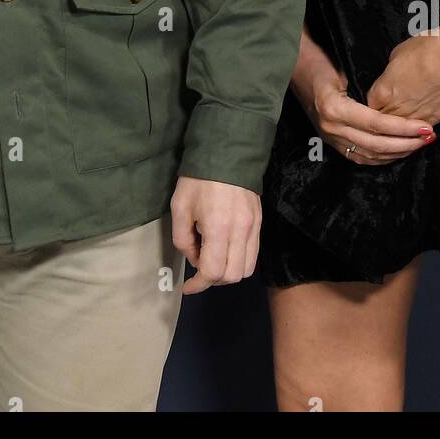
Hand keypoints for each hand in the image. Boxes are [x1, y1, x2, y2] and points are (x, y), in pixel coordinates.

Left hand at [170, 176, 260, 294]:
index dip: (198, 284)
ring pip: (247, 269)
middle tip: (200, 268)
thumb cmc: (198, 180)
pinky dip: (240, 260)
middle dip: (214, 279)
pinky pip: (254, 254)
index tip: (187, 286)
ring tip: (214, 259)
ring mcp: (254, 228)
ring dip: (229, 272)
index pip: (213, 272)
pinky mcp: (260, 222)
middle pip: (233, 276)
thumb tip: (194, 259)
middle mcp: (241, 232)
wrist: (226, 152)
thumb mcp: (180, 207)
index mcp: (218, 228)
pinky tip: (226, 249)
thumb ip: (183, 239)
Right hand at [297, 68, 434, 165]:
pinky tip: (399, 151)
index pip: (376, 124)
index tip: (425, 126)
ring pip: (369, 155)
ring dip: (397, 152)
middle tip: (428, 136)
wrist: (294, 67)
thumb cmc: (321, 61)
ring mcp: (329, 138)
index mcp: (334, 108)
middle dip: (406, 143)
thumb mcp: (344, 69)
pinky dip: (382, 157)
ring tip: (419, 144)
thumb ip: (367, 89)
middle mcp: (331, 128)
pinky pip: (359, 157)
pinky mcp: (331, 142)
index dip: (403, 127)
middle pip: (376, 145)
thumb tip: (400, 101)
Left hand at [366, 28, 439, 125]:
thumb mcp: (396, 56)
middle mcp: (396, 108)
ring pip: (402, 132)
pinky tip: (420, 122)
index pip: (370, 107)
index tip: (380, 100)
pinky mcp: (434, 119)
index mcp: (382, 93)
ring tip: (405, 121)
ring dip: (402, 126)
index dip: (376, 103)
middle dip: (386, 116)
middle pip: (384, 122)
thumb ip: (390, 74)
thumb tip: (393, 78)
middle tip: (392, 110)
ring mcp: (415, 116)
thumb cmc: (425, 51)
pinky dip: (419, 128)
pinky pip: (421, 132)